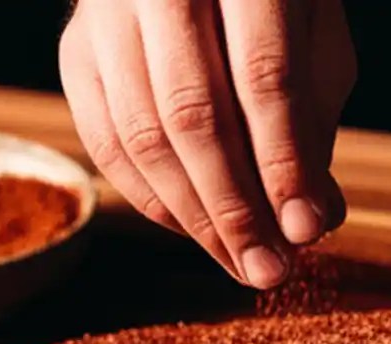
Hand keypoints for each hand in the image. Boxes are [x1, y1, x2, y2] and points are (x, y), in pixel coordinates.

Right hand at [59, 0, 355, 287]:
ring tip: (243, 264)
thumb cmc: (271, 2)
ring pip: (141, 136)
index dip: (284, 164)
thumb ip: (313, 122)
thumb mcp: (314, 41)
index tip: (305, 232)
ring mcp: (106, 14)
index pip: (264, 78)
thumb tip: (312, 221)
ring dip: (195, 219)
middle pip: (192, 114)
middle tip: (271, 270)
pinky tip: (196, 232)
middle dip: (235, 209)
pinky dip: (152, 200)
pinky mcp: (76, 50)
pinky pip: (105, 142)